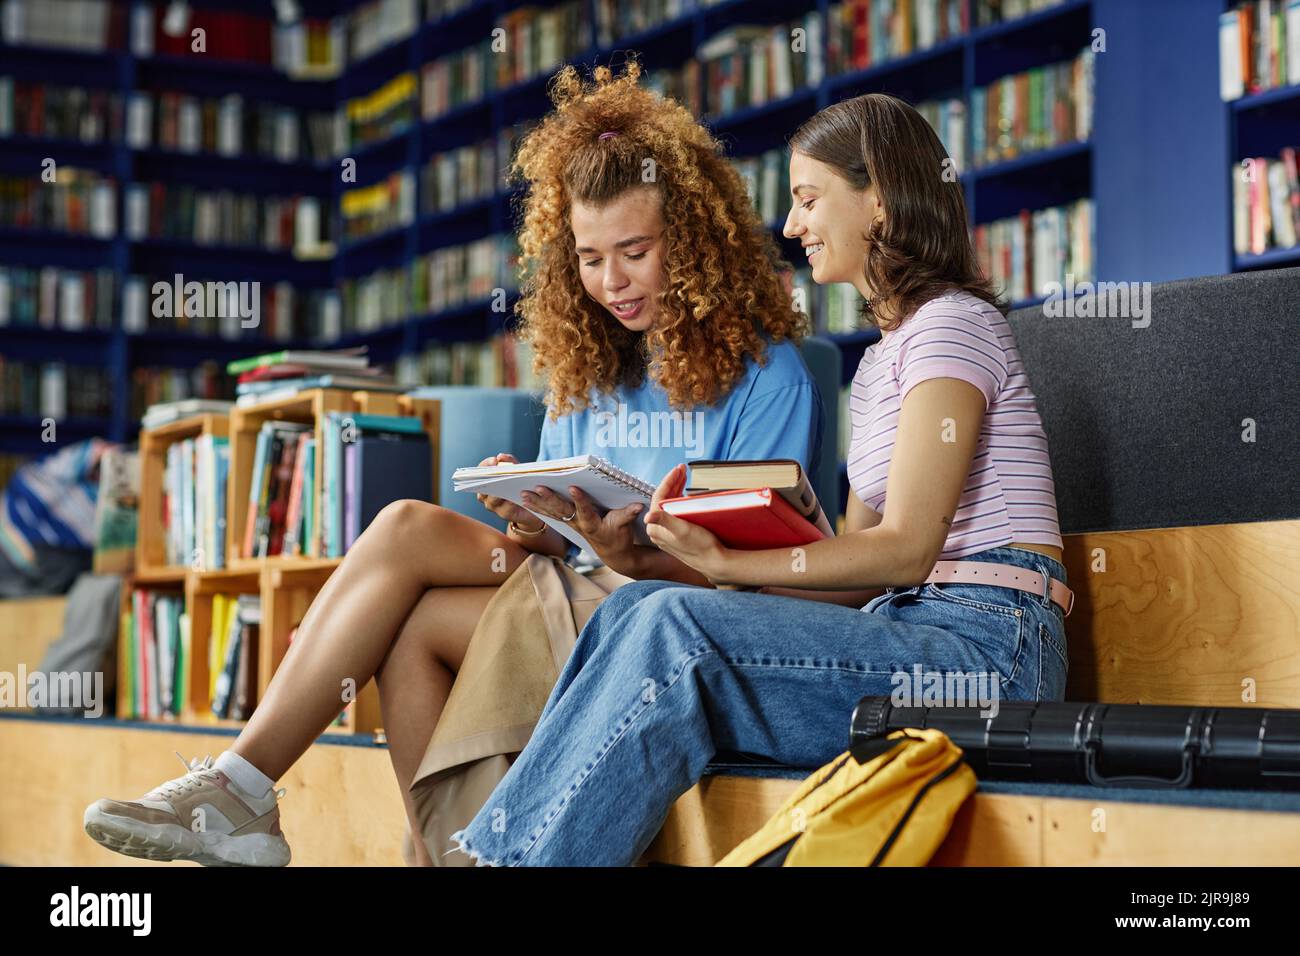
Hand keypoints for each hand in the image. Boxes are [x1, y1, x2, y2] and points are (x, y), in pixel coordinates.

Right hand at [475, 453, 543, 530]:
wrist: (532, 504)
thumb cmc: (520, 484)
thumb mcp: (517, 471)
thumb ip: (510, 462)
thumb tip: (501, 457)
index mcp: (486, 481)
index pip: (480, 471)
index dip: (486, 465)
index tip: (494, 461)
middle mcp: (485, 494)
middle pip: (483, 487)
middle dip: (491, 479)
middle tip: (499, 473)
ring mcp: (493, 506)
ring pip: (493, 499)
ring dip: (500, 492)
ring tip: (509, 484)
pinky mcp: (505, 514)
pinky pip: (506, 509)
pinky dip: (511, 503)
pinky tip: (517, 497)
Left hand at [521, 484, 645, 570]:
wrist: (613, 554)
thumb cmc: (619, 537)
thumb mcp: (625, 526)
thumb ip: (629, 514)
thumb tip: (639, 505)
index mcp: (593, 524)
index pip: (586, 511)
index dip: (580, 500)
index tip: (574, 488)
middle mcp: (579, 524)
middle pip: (563, 510)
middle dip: (550, 499)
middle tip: (538, 488)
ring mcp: (571, 524)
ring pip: (552, 512)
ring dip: (538, 503)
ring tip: (524, 494)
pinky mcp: (567, 522)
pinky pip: (549, 514)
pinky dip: (537, 507)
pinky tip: (525, 500)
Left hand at [643, 464, 732, 582]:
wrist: (713, 563)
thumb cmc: (701, 547)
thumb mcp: (683, 531)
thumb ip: (665, 521)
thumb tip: (648, 515)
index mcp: (656, 527)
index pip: (659, 497)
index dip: (669, 481)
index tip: (678, 469)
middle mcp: (658, 530)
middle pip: (663, 500)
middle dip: (673, 482)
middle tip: (682, 469)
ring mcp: (666, 533)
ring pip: (668, 505)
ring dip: (676, 490)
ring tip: (684, 477)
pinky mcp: (675, 535)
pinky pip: (674, 512)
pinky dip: (679, 501)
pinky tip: (686, 496)